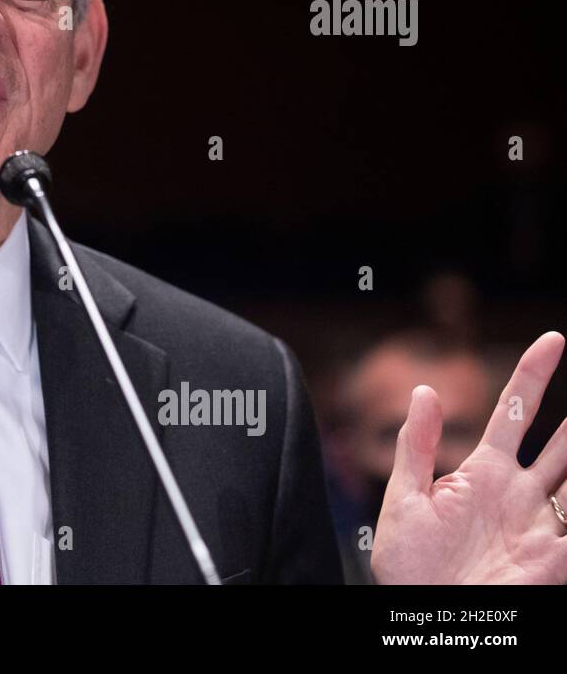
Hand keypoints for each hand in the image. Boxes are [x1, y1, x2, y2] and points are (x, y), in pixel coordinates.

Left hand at [371, 330, 566, 583]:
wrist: (422, 615)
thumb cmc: (409, 565)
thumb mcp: (404, 499)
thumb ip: (417, 446)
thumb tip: (424, 389)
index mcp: (483, 472)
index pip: (516, 411)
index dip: (533, 374)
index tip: (553, 339)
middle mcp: (521, 493)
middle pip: (564, 441)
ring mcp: (542, 524)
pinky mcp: (555, 558)